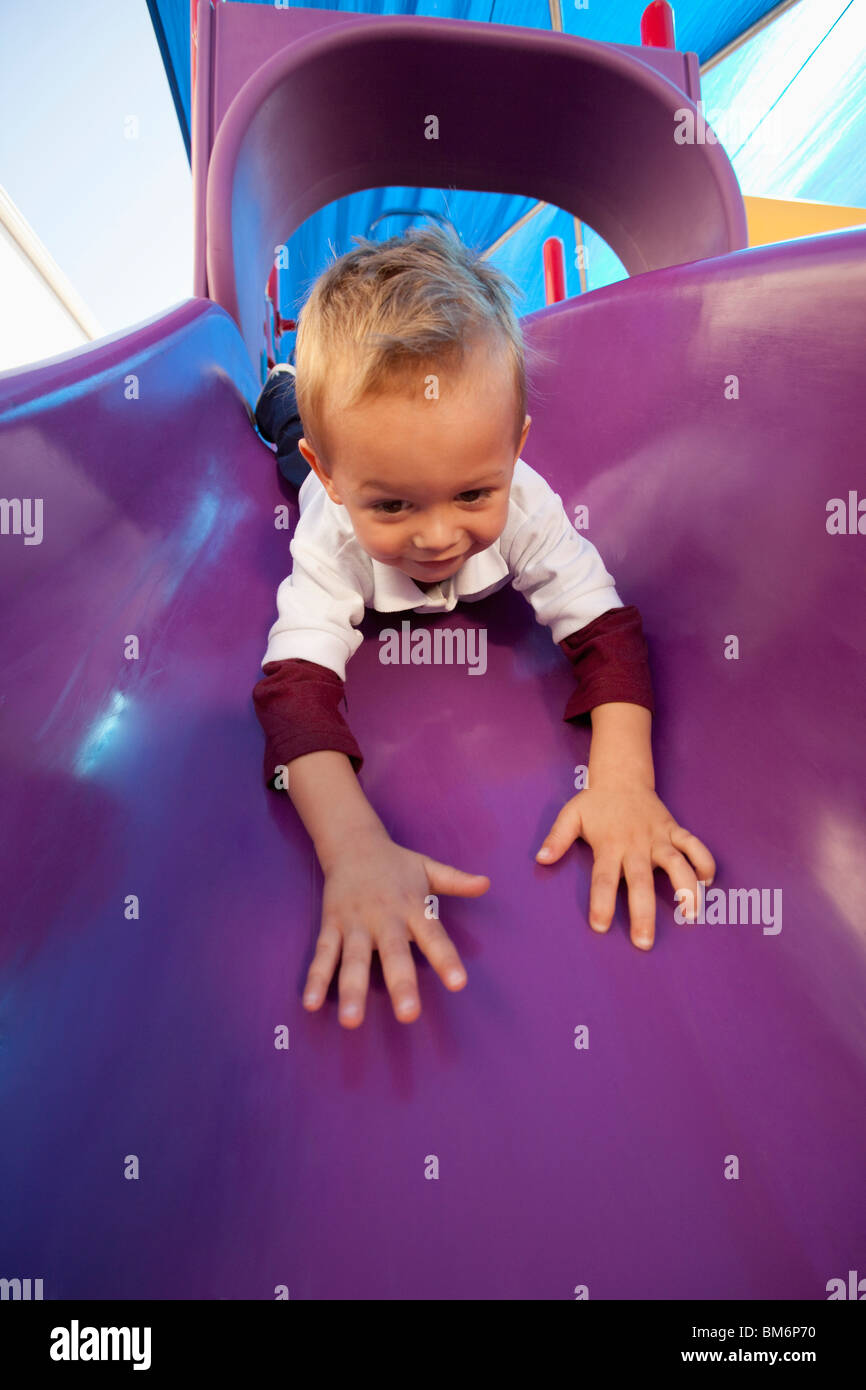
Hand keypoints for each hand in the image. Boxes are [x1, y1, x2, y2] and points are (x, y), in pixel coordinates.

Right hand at [303, 830, 489, 1026]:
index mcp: (411, 906)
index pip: (434, 936)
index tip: (458, 984)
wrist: (352, 842)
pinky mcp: (331, 925)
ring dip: (351, 990)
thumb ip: (456, 881)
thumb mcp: (428, 867)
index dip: (446, 959)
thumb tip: (486, 884)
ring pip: (353, 959)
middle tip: (408, 1016)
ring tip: (351, 1021)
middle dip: (400, 985)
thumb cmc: (396, 862)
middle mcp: (384, 917)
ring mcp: (355, 922)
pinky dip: (316, 978)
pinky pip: (324, 954)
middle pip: (393, 954)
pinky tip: (311, 1004)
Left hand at [536, 779, 715, 949]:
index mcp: (609, 845)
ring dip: (686, 889)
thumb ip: (557, 838)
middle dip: (643, 913)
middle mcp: (636, 844)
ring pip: (677, 863)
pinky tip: (708, 883)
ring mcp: (659, 837)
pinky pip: (694, 845)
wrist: (622, 777)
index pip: (603, 878)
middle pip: (641, 881)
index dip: (601, 903)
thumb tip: (541, 859)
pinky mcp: (674, 830)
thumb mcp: (571, 816)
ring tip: (690, 916)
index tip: (600, 927)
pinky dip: (704, 862)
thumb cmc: (595, 803)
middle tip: (644, 942)